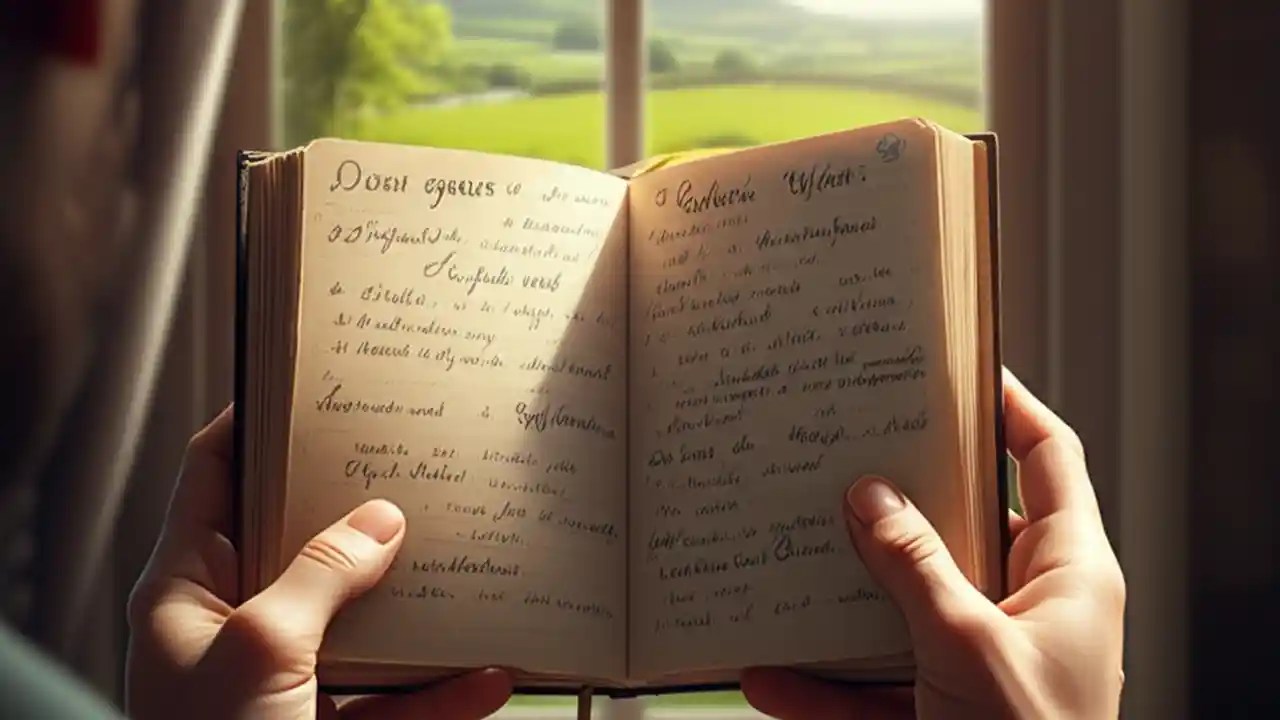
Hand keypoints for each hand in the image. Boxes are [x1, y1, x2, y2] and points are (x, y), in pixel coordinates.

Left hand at [126, 406, 512, 719]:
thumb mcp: (262, 648)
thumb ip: (320, 573)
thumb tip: (378, 519)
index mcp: (184, 592)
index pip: (210, 476)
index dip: (252, 421)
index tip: (310, 383)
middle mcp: (233, 628)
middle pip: (299, 541)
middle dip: (359, 506)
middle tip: (414, 458)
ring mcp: (282, 683)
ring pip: (358, 622)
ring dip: (418, 601)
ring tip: (471, 556)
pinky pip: (393, 699)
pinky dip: (443, 690)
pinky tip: (493, 674)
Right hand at [741, 370, 1125, 718]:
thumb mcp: (969, 646)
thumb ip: (916, 567)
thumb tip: (870, 495)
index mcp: (1069, 573)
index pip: (1047, 457)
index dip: (1008, 404)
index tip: (954, 367)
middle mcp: (1029, 606)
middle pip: (959, 524)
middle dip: (895, 498)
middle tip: (842, 449)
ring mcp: (982, 657)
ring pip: (904, 603)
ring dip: (843, 593)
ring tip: (786, 553)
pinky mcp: (943, 708)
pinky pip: (876, 684)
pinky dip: (824, 683)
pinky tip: (769, 676)